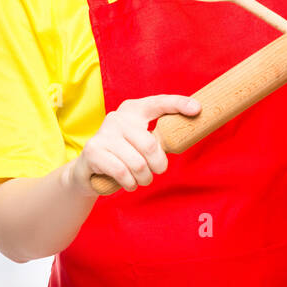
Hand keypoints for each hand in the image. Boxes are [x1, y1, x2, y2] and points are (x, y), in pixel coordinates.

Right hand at [68, 94, 201, 195]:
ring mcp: (104, 133)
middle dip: (158, 165)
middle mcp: (118, 117)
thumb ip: (160, 137)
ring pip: (138, 163)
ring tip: (141, 179)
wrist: (88, 170)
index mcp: (134, 110)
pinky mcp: (93, 151)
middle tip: (156, 171)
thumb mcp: (142, 142)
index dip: (178, 104)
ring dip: (144, 178)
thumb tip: (190, 130)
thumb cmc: (125, 155)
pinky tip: (128, 183)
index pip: (159, 102)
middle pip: (150, 145)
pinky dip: (130, 183)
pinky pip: (122, 172)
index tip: (197, 109)